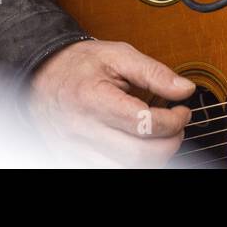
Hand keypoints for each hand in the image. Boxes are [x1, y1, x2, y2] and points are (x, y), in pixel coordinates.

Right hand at [27, 39, 195, 166]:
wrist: (41, 76)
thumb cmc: (79, 65)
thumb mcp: (118, 55)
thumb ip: (153, 72)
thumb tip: (185, 89)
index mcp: (92, 99)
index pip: (143, 123)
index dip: (173, 120)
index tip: (182, 111)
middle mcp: (81, 130)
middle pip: (139, 154)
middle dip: (170, 142)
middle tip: (176, 126)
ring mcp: (74, 150)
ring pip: (127, 169)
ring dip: (154, 157)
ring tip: (160, 137)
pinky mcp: (72, 160)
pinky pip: (109, 172)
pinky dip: (132, 163)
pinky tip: (139, 146)